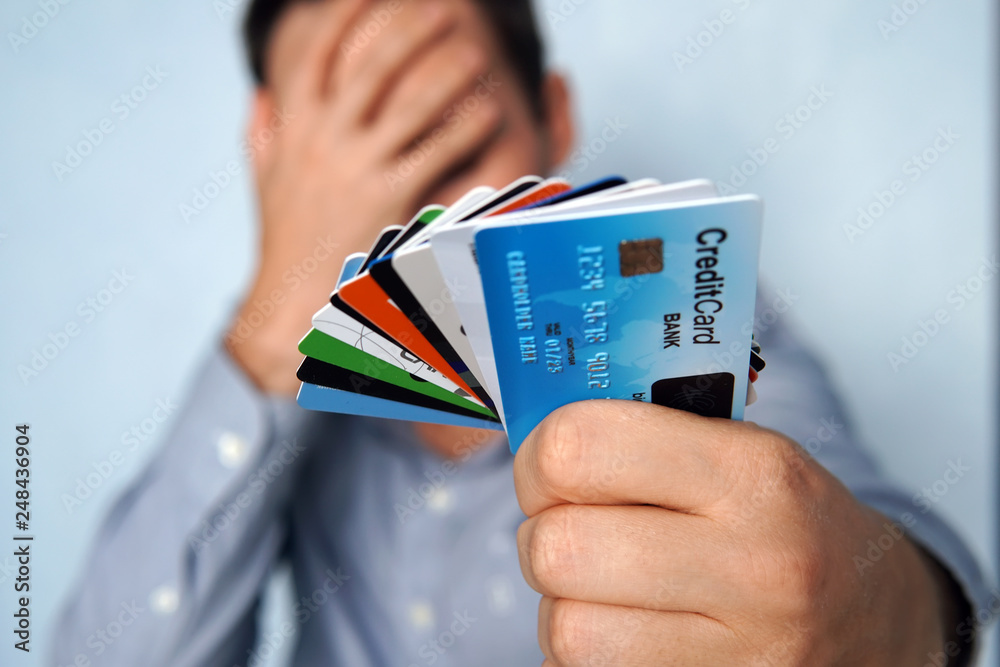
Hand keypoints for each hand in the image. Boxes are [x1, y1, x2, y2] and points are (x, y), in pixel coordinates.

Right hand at [227, 0, 501, 393]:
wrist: (290, 303)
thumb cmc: (285, 240)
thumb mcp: (264, 181)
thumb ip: (261, 132)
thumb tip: (259, 93)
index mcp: (295, 129)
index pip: (315, 53)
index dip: (342, 14)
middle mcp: (324, 141)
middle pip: (372, 67)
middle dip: (409, 31)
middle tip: (443, 10)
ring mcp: (357, 170)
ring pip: (411, 104)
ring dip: (448, 72)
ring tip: (475, 54)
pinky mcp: (390, 202)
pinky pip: (437, 153)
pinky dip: (466, 129)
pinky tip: (489, 113)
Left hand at [514, 400, 959, 665]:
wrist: (878, 620)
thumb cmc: (789, 520)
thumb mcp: (741, 447)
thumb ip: (644, 428)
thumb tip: (534, 427)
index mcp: (752, 473)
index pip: (579, 448)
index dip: (540, 455)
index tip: (551, 466)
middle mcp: (755, 565)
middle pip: (559, 548)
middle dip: (542, 535)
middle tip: (568, 528)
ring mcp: (742, 653)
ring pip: (567, 631)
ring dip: (563, 607)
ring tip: (600, 588)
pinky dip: (587, 653)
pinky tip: (625, 628)